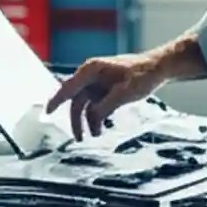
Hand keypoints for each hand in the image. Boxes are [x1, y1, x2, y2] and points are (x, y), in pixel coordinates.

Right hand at [45, 54, 164, 139]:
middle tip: (79, 138)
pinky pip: (95, 105)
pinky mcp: (105, 88)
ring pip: (86, 105)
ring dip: (89, 120)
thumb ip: (105, 106)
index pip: (69, 87)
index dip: (57, 100)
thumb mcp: (124, 93)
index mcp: (91, 70)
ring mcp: (98, 82)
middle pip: (77, 100)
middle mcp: (91, 75)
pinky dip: (97, 116)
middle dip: (77, 120)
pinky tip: (102, 127)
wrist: (159, 68)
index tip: (48, 112)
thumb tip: (92, 119)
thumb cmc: (142, 75)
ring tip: (96, 135)